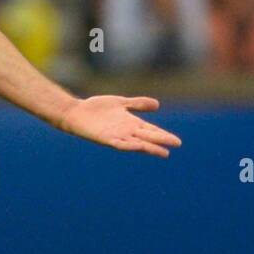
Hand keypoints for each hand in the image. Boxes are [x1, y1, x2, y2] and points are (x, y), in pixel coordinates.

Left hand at [58, 95, 180, 156]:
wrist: (76, 112)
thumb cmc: (97, 108)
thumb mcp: (120, 103)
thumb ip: (137, 104)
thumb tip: (157, 104)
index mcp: (131, 123)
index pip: (151, 130)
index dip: (163, 135)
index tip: (177, 142)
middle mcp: (126, 131)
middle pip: (147, 137)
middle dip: (161, 140)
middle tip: (176, 144)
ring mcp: (117, 136)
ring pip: (137, 143)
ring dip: (149, 147)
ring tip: (162, 151)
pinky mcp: (105, 139)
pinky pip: (119, 144)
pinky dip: (129, 145)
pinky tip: (138, 146)